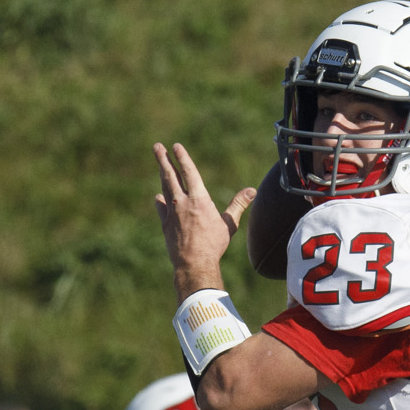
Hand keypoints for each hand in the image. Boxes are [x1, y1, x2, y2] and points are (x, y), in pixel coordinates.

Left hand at [155, 141, 254, 298]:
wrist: (194, 263)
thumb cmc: (214, 244)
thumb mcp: (229, 223)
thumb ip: (238, 204)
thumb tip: (252, 191)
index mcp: (199, 198)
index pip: (189, 171)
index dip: (182, 157)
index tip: (176, 146)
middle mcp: (182, 202)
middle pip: (170, 175)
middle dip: (163, 160)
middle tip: (157, 147)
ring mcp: (171, 212)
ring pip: (165, 188)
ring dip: (162, 174)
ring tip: (159, 165)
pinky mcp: (165, 224)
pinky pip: (161, 207)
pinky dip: (161, 200)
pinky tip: (159, 196)